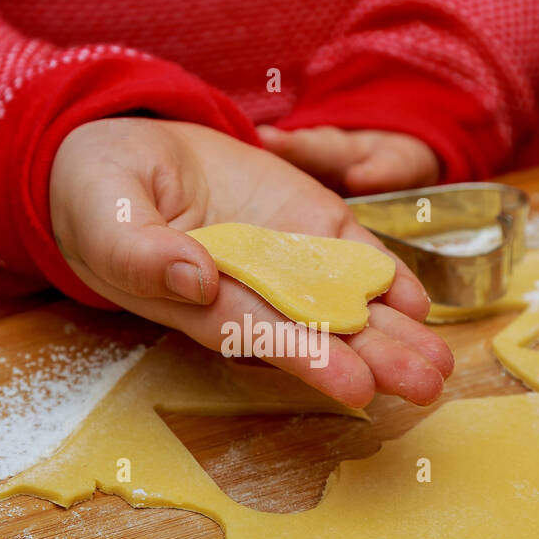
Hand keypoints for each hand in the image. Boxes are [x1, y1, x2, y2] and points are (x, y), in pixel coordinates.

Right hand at [49, 117, 452, 406]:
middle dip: (372, 359)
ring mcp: (285, 260)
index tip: (352, 386)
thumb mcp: (105, 217)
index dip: (307, 361)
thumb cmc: (100, 197)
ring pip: (347, 303)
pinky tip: (421, 304)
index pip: (261, 336)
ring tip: (439, 366)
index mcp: (200, 301)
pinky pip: (352, 254)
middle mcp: (252, 291)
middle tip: (422, 386)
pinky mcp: (306, 225)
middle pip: (319, 332)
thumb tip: (194, 279)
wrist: (124, 152)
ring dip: (395, 334)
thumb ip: (139, 251)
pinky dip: (387, 278)